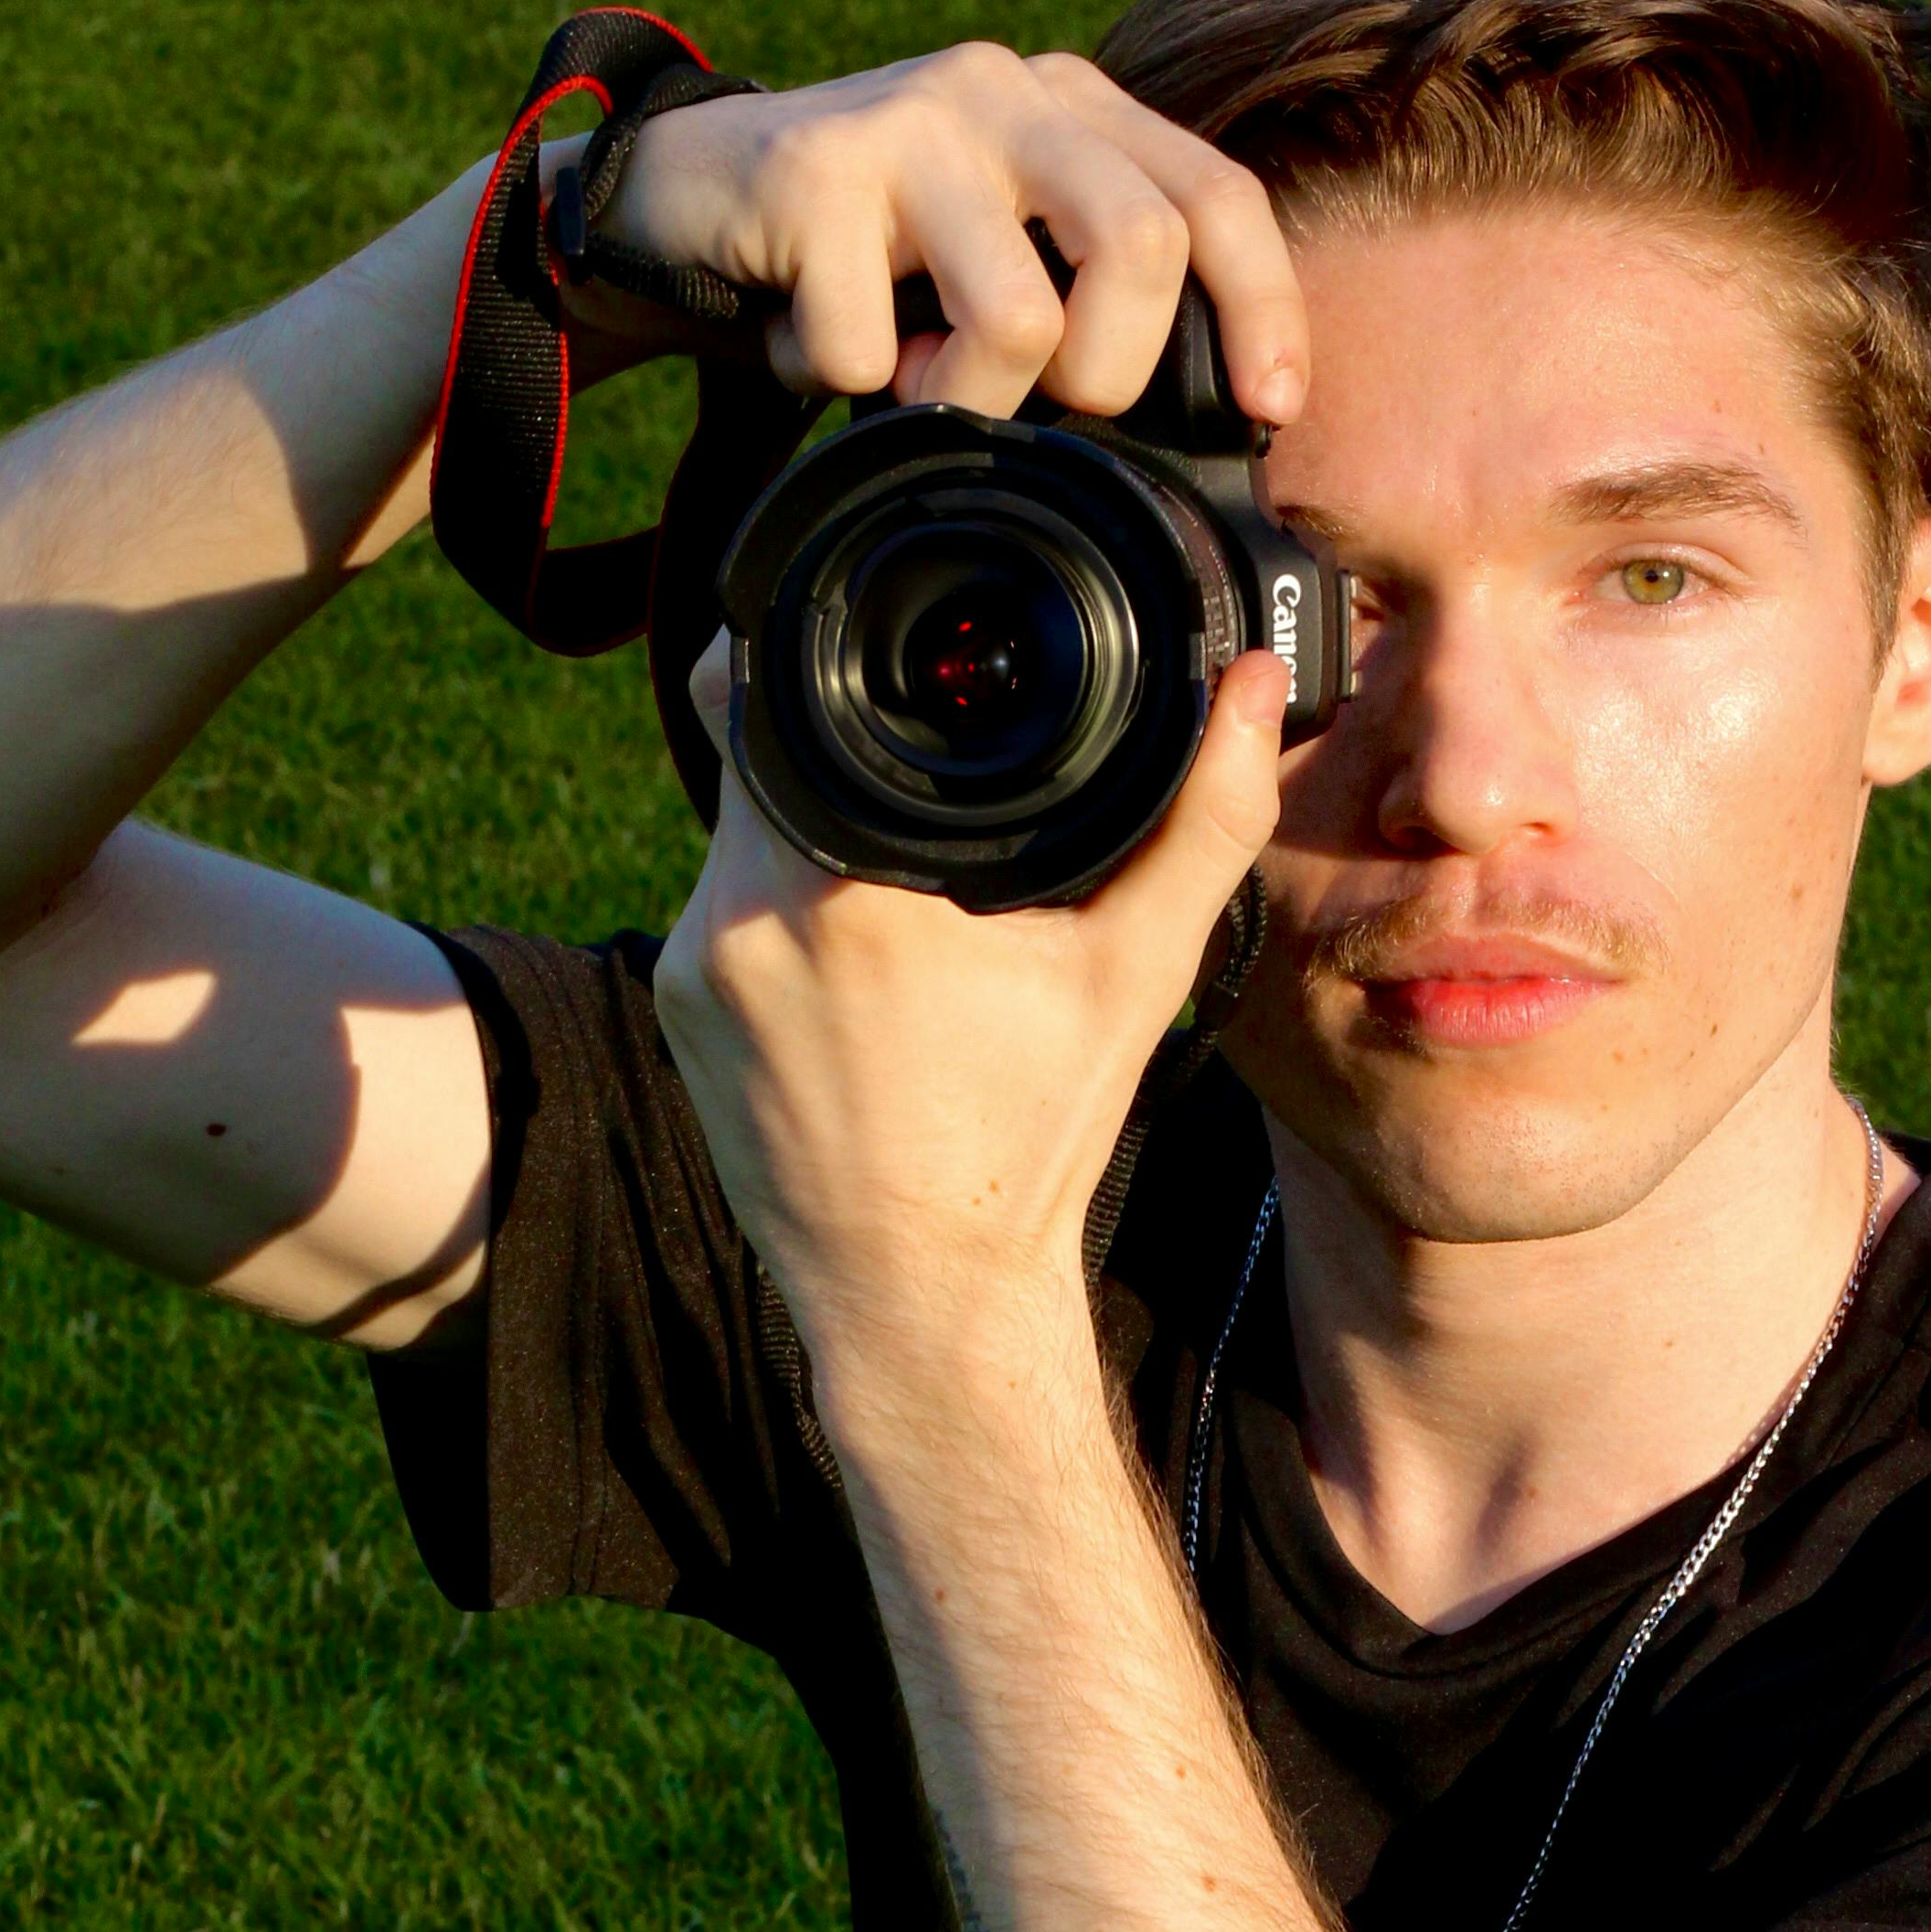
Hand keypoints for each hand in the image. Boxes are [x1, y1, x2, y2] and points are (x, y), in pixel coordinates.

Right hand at [579, 43, 1307, 427]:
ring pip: (1017, 313)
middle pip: (1140, 246)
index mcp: (1072, 109)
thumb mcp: (997, 257)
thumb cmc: (864, 255)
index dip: (1262, 310)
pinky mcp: (815, 171)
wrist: (688, 195)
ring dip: (967, 398)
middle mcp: (1005, 92)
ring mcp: (911, 122)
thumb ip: (1086, 296)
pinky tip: (810, 345)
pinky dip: (841, 384)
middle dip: (1105, 373)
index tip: (1270, 408)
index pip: (1214, 197)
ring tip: (909, 382)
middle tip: (1042, 410)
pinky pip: (871, 348)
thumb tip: (1201, 425)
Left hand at [654, 643, 1288, 1417]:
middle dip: (814, 722)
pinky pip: (717, 908)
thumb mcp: (1134, 975)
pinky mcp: (677, 1018)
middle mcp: (739, 920)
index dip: (816, 631)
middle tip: (899, 732)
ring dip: (792, 814)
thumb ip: (1202, 819)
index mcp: (839, 887)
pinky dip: (771, 898)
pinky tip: (843, 936)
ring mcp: (693, 973)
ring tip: (885, 847)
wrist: (927, 1300)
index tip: (874, 635)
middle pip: (743, 739)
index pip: (775, 678)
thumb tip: (1254, 690)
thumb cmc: (1032, 1147)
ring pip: (727, 826)